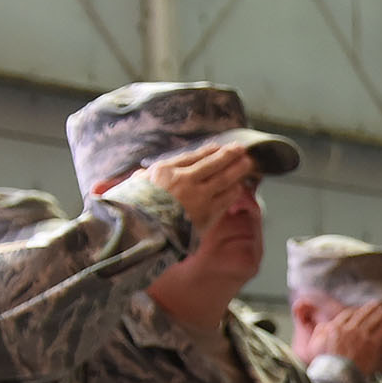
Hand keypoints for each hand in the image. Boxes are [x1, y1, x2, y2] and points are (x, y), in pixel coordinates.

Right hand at [142, 137, 257, 233]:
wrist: (142, 235)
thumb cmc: (134, 211)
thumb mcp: (134, 186)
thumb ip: (145, 177)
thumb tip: (144, 175)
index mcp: (165, 171)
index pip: (193, 157)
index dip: (209, 151)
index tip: (219, 148)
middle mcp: (185, 181)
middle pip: (214, 164)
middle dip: (230, 155)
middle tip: (241, 149)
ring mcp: (199, 198)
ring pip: (225, 180)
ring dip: (238, 171)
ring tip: (248, 164)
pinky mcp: (208, 215)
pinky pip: (226, 200)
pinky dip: (234, 192)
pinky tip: (239, 187)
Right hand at [319, 299, 381, 373]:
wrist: (338, 375)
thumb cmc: (325, 363)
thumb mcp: (314, 345)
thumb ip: (319, 332)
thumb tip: (326, 324)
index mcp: (335, 328)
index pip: (346, 315)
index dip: (354, 311)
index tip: (358, 310)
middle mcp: (349, 329)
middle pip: (361, 315)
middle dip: (369, 308)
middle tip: (376, 304)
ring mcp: (361, 336)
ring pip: (373, 320)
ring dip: (379, 314)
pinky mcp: (372, 344)